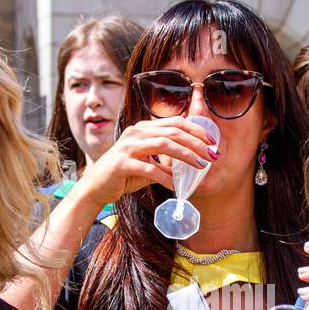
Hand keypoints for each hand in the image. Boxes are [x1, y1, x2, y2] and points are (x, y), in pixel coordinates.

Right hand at [73, 116, 217, 207]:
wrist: (96, 187)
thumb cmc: (124, 175)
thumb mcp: (148, 162)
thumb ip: (165, 159)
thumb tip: (192, 160)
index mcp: (143, 129)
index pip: (175, 122)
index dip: (196, 129)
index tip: (212, 142)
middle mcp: (135, 133)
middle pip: (173, 132)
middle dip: (196, 143)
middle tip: (211, 155)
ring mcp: (128, 147)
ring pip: (163, 145)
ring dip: (185, 156)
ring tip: (200, 166)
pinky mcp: (122, 164)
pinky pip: (149, 169)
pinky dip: (165, 177)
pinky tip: (176, 186)